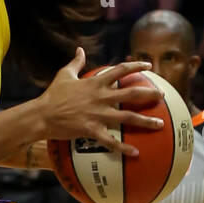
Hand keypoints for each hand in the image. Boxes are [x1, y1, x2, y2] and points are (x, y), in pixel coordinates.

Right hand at [39, 48, 163, 159]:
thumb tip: (80, 50)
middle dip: (149, 94)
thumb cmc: (52, 95)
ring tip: (160, 125)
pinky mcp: (91, 130)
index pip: (121, 70)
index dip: (137, 66)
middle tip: (161, 96)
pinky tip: (135, 153)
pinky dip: (123, 148)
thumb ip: (76, 62)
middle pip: (131, 94)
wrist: (41, 115)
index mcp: (95, 82)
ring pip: (127, 118)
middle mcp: (100, 97)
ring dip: (145, 121)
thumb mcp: (64, 74)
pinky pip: (110, 141)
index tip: (149, 65)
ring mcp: (97, 114)